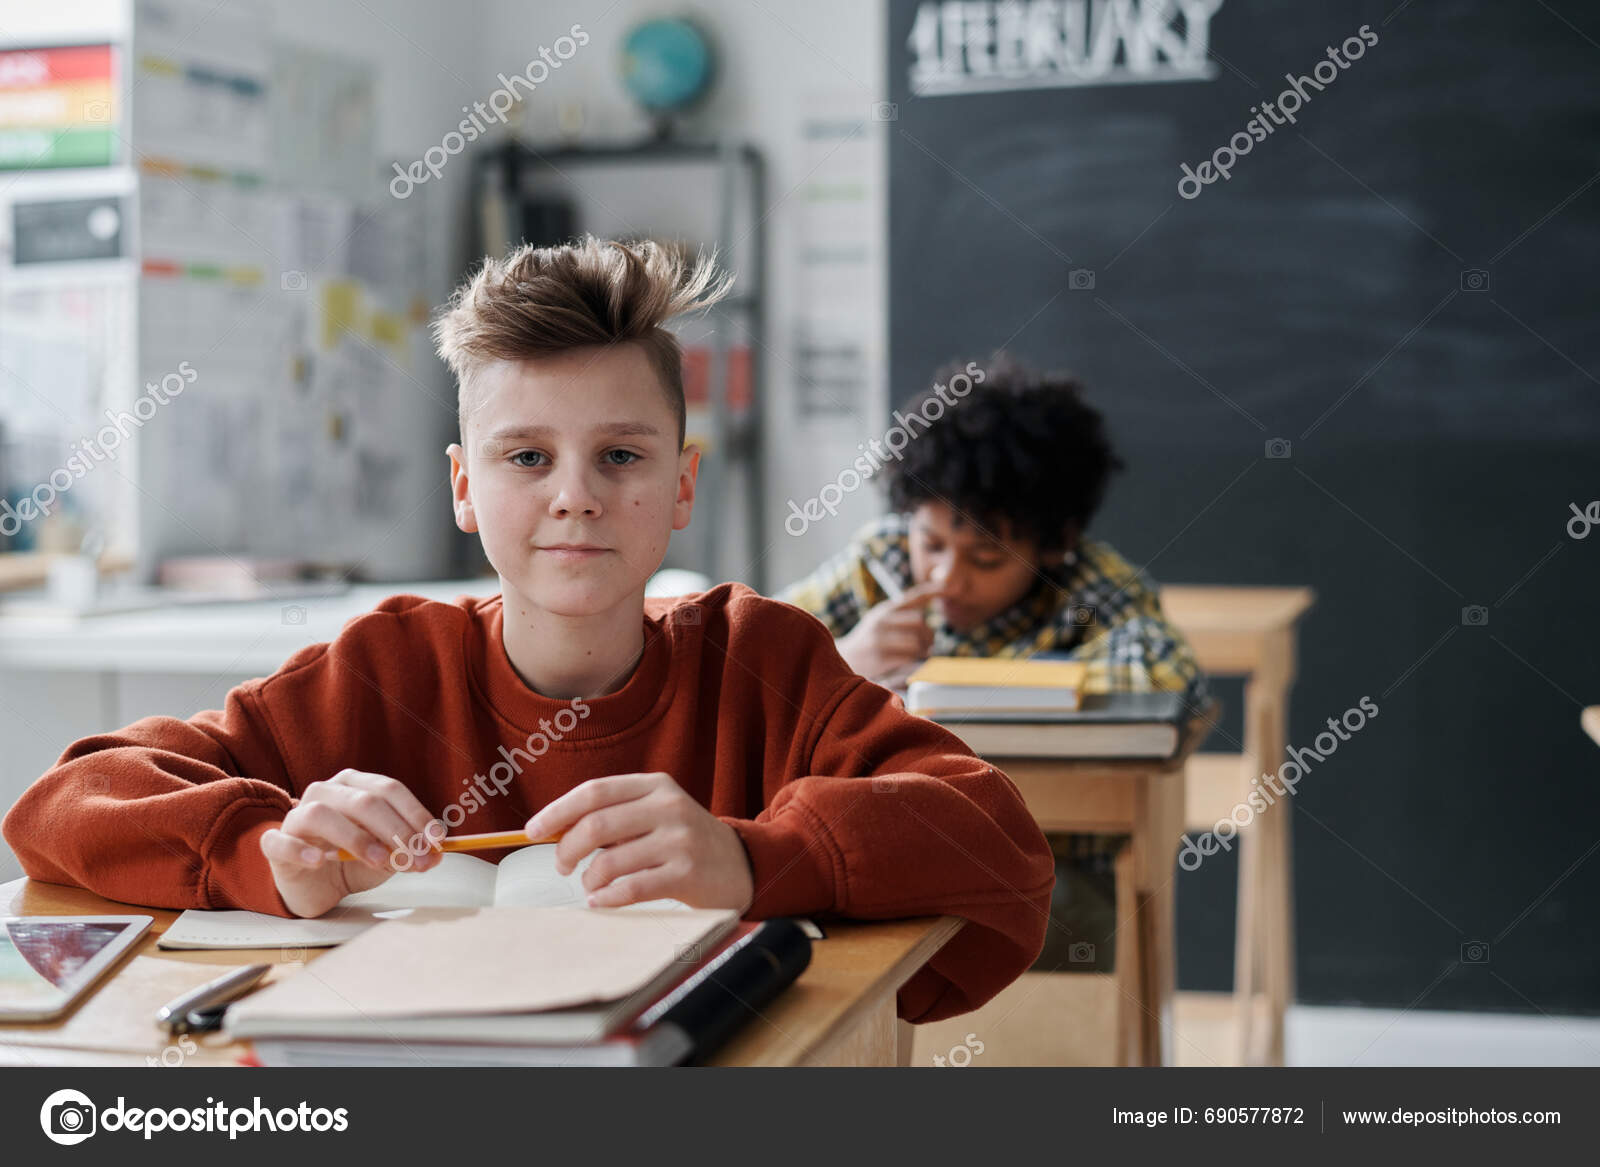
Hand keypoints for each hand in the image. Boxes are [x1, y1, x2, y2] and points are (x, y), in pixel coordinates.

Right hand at [260, 768, 445, 917]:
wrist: (313, 885)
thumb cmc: (350, 861)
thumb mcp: (389, 856)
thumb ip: (411, 851)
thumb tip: (438, 854)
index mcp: (356, 785)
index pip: (389, 790)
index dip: (416, 813)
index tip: (436, 839)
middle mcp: (326, 792)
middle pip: (363, 801)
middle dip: (396, 831)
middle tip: (416, 859)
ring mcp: (296, 815)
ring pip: (322, 814)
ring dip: (355, 837)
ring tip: (379, 860)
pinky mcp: (274, 843)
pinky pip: (280, 841)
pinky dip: (300, 849)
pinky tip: (318, 861)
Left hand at [524, 772, 753, 911]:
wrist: (741, 864)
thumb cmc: (683, 841)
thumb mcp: (656, 813)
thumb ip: (615, 816)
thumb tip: (553, 831)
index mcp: (655, 786)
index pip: (594, 792)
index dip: (557, 811)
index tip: (532, 830)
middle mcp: (669, 807)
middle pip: (596, 825)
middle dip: (566, 849)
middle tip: (562, 866)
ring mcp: (680, 841)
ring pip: (610, 862)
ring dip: (589, 880)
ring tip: (592, 886)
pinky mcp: (687, 874)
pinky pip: (630, 889)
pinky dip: (606, 899)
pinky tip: (602, 901)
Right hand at [836, 579, 944, 683]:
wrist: (845, 659)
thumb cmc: (870, 640)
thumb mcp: (881, 619)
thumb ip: (904, 612)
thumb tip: (935, 594)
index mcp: (885, 610)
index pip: (914, 596)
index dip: (933, 590)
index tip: (949, 586)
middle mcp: (881, 621)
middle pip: (920, 622)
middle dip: (929, 635)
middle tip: (928, 644)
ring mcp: (879, 639)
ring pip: (917, 642)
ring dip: (923, 650)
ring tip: (919, 654)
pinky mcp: (880, 658)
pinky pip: (910, 658)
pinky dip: (915, 662)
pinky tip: (910, 663)